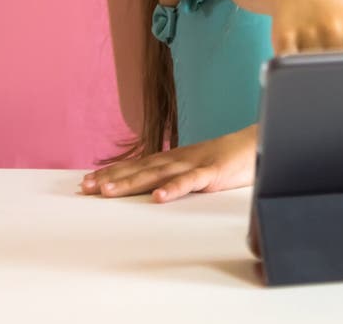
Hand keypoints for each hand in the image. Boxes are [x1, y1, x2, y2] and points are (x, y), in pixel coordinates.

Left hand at [79, 125, 257, 201]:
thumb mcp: (196, 168)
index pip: (138, 165)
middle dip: (112, 177)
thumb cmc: (227, 160)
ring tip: (108, 191)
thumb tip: (153, 189)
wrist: (258, 145)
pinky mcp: (213, 172)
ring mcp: (194, 164)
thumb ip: (176, 176)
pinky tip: (158, 197)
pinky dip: (174, 188)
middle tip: (85, 187)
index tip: (88, 180)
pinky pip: (191, 182)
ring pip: (158, 174)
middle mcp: (179, 159)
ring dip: (132, 182)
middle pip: (141, 169)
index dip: (113, 172)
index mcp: (174, 159)